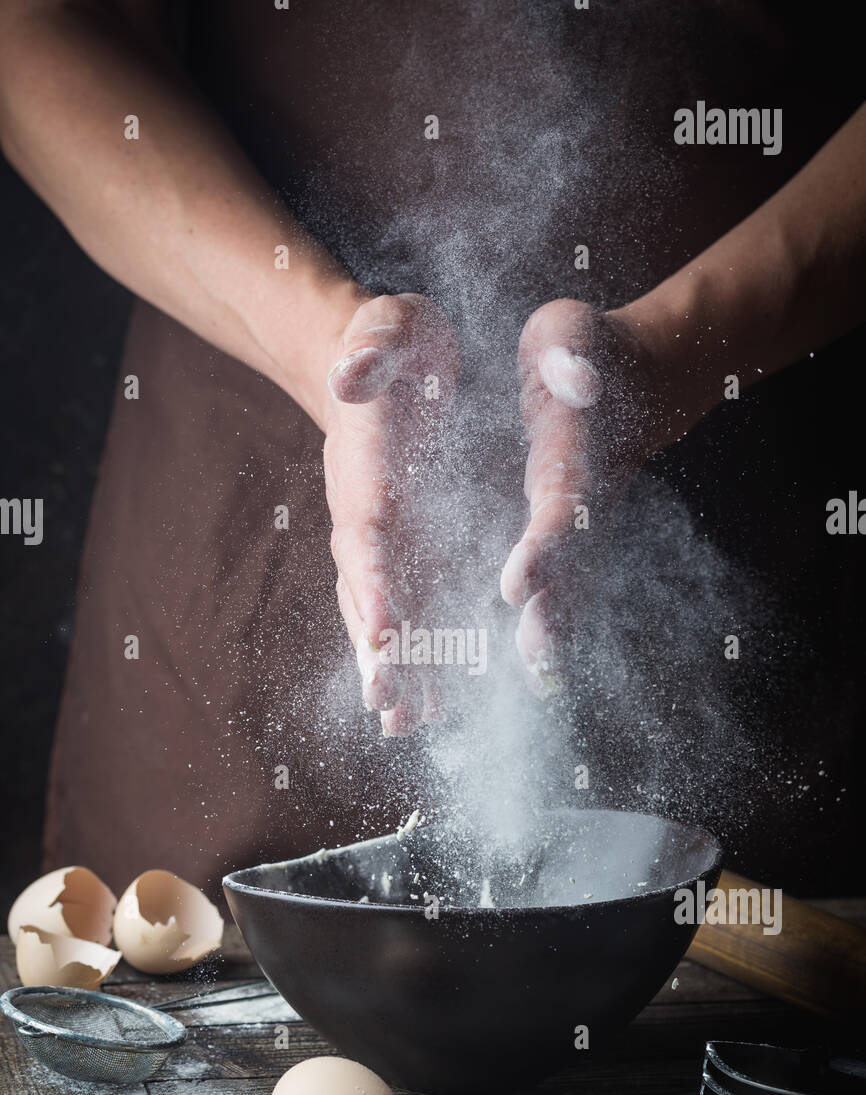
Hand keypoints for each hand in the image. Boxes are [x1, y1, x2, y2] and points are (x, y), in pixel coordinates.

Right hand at [323, 293, 459, 734]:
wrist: (383, 362)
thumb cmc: (392, 343)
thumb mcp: (388, 327)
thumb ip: (372, 348)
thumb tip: (347, 374)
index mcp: (364, 470)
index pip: (365, 533)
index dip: (373, 581)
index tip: (385, 629)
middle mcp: (366, 517)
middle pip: (366, 593)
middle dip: (378, 651)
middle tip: (388, 707)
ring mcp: (385, 541)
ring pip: (385, 614)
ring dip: (397, 669)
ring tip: (407, 725)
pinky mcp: (408, 551)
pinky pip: (412, 610)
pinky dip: (419, 655)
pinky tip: (435, 701)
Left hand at [500, 298, 688, 695]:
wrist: (634, 376)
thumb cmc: (589, 349)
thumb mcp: (572, 334)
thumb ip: (573, 357)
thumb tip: (577, 378)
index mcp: (575, 455)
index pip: (562, 507)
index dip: (544, 547)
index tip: (515, 587)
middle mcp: (584, 501)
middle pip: (576, 566)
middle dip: (558, 614)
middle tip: (538, 663)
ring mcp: (582, 525)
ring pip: (574, 588)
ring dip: (558, 634)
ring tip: (539, 682)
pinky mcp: (570, 538)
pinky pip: (563, 590)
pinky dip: (552, 629)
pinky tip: (533, 675)